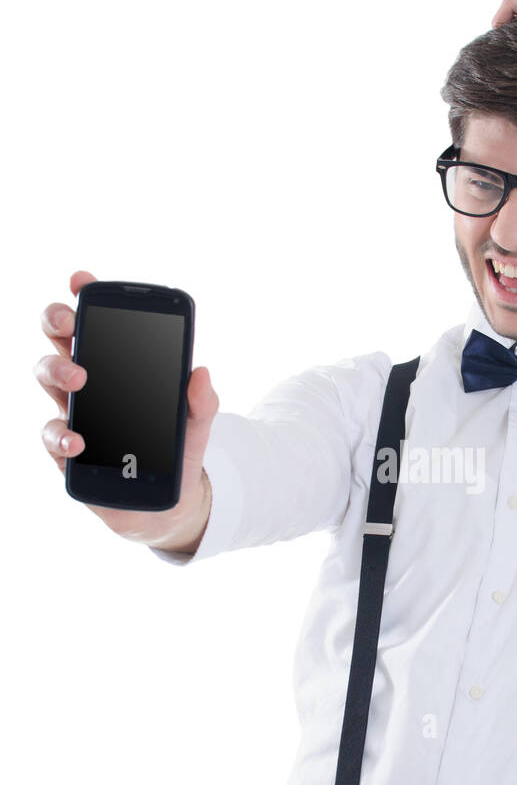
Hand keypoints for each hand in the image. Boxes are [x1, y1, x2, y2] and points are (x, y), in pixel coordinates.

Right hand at [36, 269, 218, 551]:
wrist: (167, 503)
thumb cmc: (178, 452)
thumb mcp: (197, 423)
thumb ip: (201, 400)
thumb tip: (200, 374)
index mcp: (118, 367)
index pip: (96, 324)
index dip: (84, 298)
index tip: (81, 281)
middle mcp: (88, 384)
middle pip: (59, 341)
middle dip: (57, 322)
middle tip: (70, 326)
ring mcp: (73, 415)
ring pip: (47, 379)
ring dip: (56, 371)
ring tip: (79, 380)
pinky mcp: (67, 453)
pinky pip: (53, 436)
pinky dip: (61, 435)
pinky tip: (78, 441)